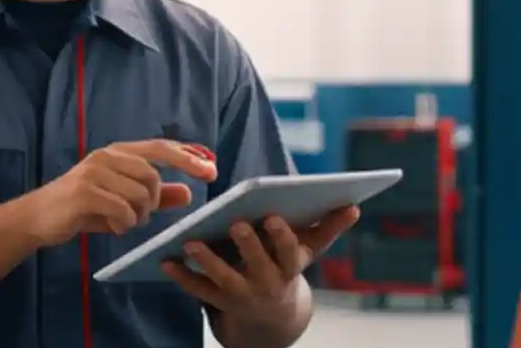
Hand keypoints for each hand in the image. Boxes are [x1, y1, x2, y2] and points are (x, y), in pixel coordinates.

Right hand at [28, 139, 217, 244]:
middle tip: (141, 215)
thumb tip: (188, 192)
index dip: (188, 157)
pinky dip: (125, 224)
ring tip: (125, 222)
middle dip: (154, 201)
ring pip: (140, 194)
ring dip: (139, 216)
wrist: (38, 217)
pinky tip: (115, 227)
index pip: (161, 148)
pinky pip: (123, 210)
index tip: (212, 171)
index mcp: (118, 152)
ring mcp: (95, 172)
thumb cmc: (83, 207)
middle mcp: (107, 156)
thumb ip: (155, 196)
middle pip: (153, 175)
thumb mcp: (123, 201)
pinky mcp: (85, 192)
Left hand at [161, 205, 360, 320]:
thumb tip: (353, 206)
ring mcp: (242, 294)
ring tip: (191, 241)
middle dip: (248, 245)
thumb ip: (330, 227)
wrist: (273, 315)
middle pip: (257, 264)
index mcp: (290, 268)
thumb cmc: (289, 265)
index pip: (289, 252)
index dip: (281, 236)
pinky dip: (181, 276)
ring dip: (207, 260)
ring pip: (223, 279)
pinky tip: (166, 260)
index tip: (272, 216)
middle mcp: (267, 284)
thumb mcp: (310, 250)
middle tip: (236, 223)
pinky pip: (198, 290)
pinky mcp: (219, 300)